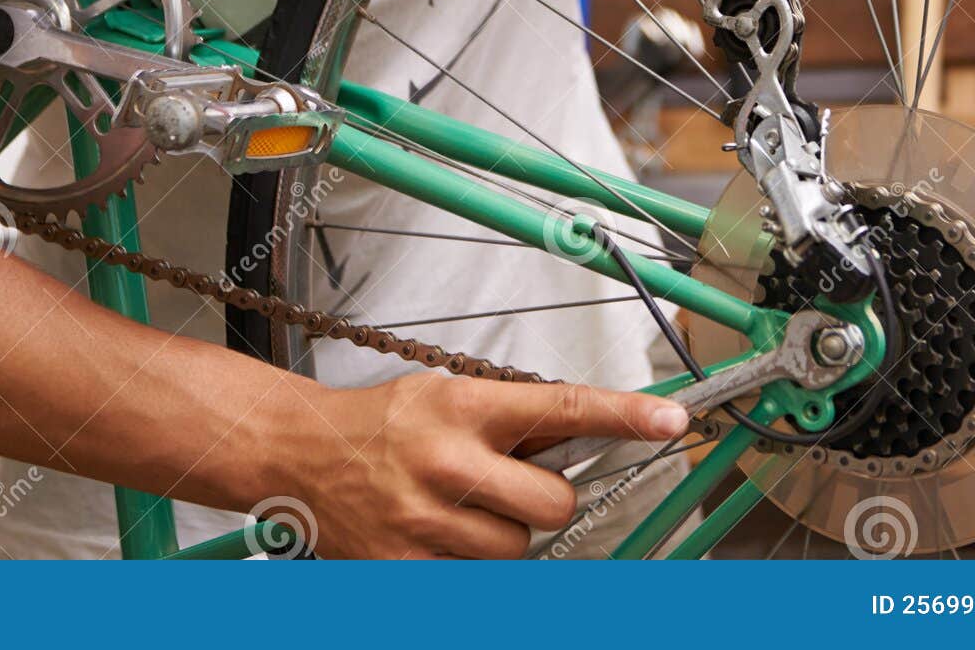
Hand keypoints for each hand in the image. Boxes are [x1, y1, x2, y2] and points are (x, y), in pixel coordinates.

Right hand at [287, 373, 687, 557]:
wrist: (301, 453)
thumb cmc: (381, 422)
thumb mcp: (446, 393)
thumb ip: (511, 417)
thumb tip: (583, 437)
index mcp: (465, 405)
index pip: (564, 408)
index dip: (625, 416)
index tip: (673, 418)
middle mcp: (449, 461)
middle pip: (554, 505)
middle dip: (547, 499)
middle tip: (513, 484)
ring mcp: (428, 521)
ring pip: (519, 551)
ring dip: (504, 534)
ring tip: (461, 507)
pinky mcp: (409, 569)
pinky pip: (476, 581)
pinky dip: (468, 561)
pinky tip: (438, 532)